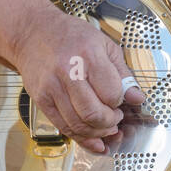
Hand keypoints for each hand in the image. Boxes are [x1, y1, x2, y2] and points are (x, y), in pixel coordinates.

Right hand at [13, 8, 146, 154]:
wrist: (33, 32)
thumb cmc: (70, 36)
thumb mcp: (104, 45)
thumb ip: (123, 74)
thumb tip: (137, 98)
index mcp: (89, 56)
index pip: (111, 94)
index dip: (120, 103)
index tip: (120, 101)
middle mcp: (68, 72)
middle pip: (94, 114)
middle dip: (110, 122)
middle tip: (115, 118)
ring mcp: (52, 87)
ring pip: (78, 125)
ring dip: (96, 132)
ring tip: (104, 126)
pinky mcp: (41, 99)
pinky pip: (63, 126)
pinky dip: (80, 137)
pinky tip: (91, 136)